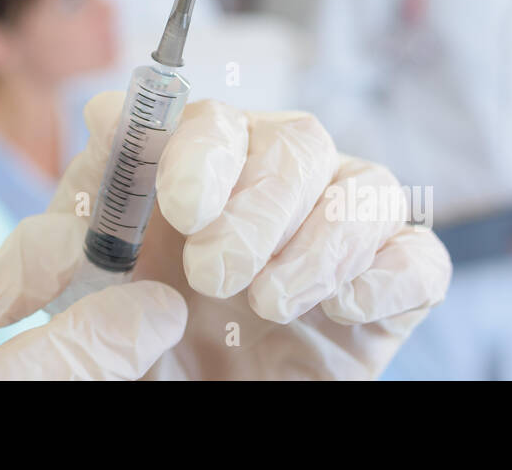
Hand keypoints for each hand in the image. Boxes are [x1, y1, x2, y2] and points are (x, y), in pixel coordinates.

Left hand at [0, 94, 450, 379]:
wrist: (176, 405)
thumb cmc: (130, 349)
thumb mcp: (93, 281)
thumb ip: (91, 194)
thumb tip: (106, 107)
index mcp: (199, 179)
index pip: (216, 119)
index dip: (202, 148)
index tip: (176, 207)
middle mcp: (271, 196)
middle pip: (300, 139)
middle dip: (258, 202)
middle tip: (213, 272)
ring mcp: (332, 245)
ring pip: (368, 186)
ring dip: (320, 237)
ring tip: (266, 300)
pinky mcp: (381, 302)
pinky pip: (420, 259)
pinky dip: (390, 271)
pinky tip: (343, 310)